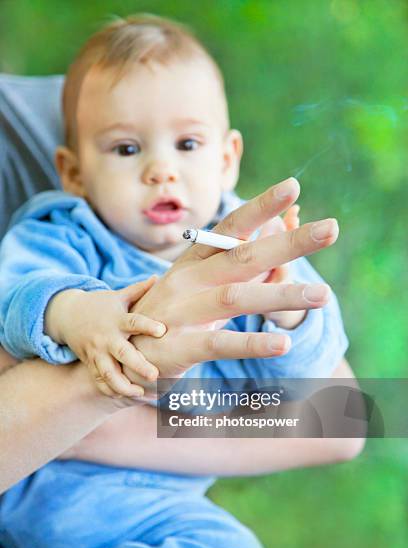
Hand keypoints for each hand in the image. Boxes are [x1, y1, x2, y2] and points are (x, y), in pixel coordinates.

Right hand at [45, 276, 165, 396]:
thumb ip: (138, 290)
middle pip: (122, 353)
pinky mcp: (90, 364)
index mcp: (117, 320)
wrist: (66, 315)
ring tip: (140, 392)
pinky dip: (110, 391)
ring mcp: (97, 353)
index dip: (148, 325)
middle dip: (138, 365)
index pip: (134, 322)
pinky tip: (126, 398)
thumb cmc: (100, 305)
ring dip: (123, 386)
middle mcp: (107, 338)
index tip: (162, 330)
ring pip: (108, 373)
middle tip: (154, 375)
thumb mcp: (117, 296)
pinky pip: (99, 381)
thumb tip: (158, 277)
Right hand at [122, 177, 337, 386]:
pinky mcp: (181, 346)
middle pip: (243, 256)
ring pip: (236, 297)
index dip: (260, 206)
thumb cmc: (171, 315)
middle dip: (289, 242)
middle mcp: (188, 280)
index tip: (293, 186)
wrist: (124, 355)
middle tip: (331, 229)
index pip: (230, 227)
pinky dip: (252, 342)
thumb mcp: (202, 286)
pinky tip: (283, 344)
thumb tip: (279, 237)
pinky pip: (220, 343)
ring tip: (323, 295)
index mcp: (194, 261)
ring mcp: (182, 312)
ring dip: (282, 295)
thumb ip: (240, 267)